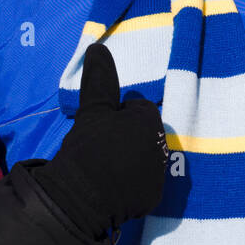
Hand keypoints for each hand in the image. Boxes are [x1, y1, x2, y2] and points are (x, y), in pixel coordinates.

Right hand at [32, 43, 167, 236]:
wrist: (82, 194)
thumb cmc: (89, 146)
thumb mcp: (92, 109)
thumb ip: (100, 79)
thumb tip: (97, 47)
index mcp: (149, 119)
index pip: (137, 109)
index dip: (118, 116)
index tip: (102, 128)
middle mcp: (161, 144)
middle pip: (143, 135)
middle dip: (127, 139)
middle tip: (101, 149)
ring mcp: (160, 173)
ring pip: (145, 159)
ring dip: (130, 161)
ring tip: (104, 169)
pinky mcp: (154, 197)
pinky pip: (143, 185)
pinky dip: (131, 186)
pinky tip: (112, 188)